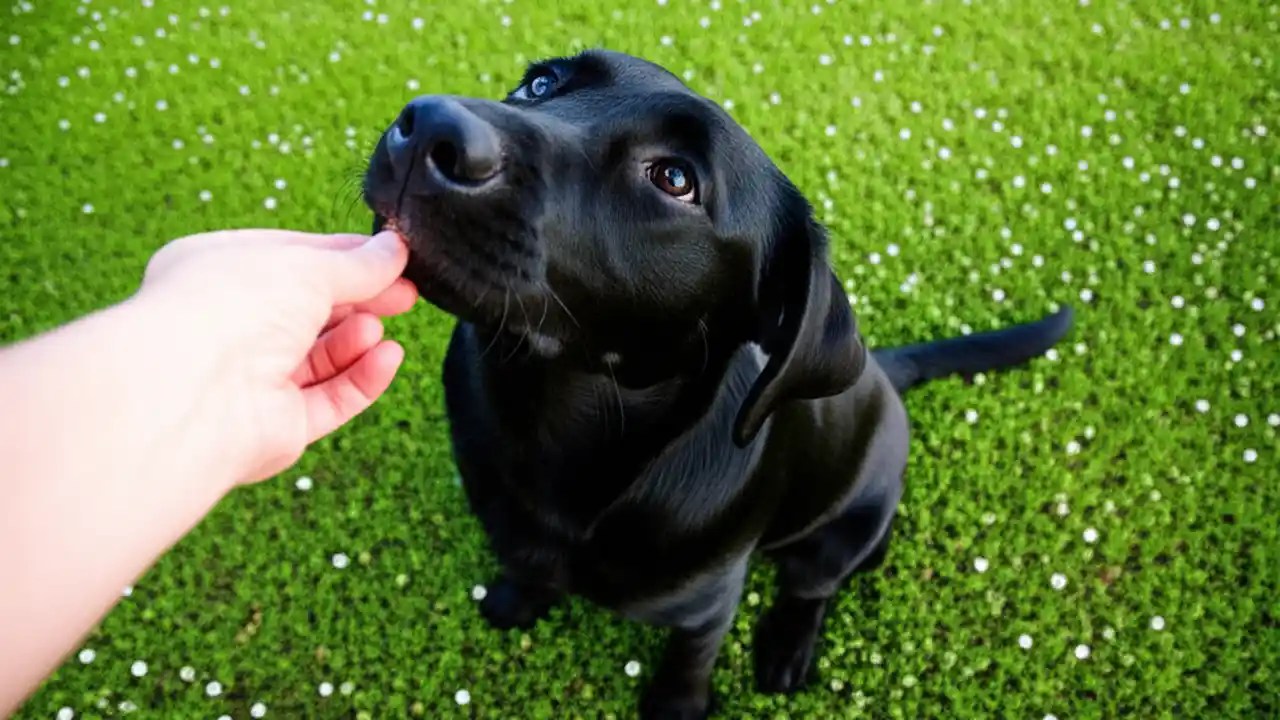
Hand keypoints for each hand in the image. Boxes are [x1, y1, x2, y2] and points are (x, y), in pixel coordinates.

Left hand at [137, 228, 416, 485]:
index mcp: (220, 270)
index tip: (392, 256)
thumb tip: (396, 250)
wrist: (193, 394)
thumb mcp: (307, 265)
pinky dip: (362, 378)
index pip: (292, 258)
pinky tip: (388, 357)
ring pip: (321, 357)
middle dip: (361, 300)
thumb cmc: (230, 309)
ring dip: (357, 339)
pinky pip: (330, 398)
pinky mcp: (276, 425)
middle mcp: (231, 325)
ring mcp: (251, 378)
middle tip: (407, 294)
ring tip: (377, 330)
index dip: (345, 257)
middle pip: (311, 310)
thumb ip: (358, 263)